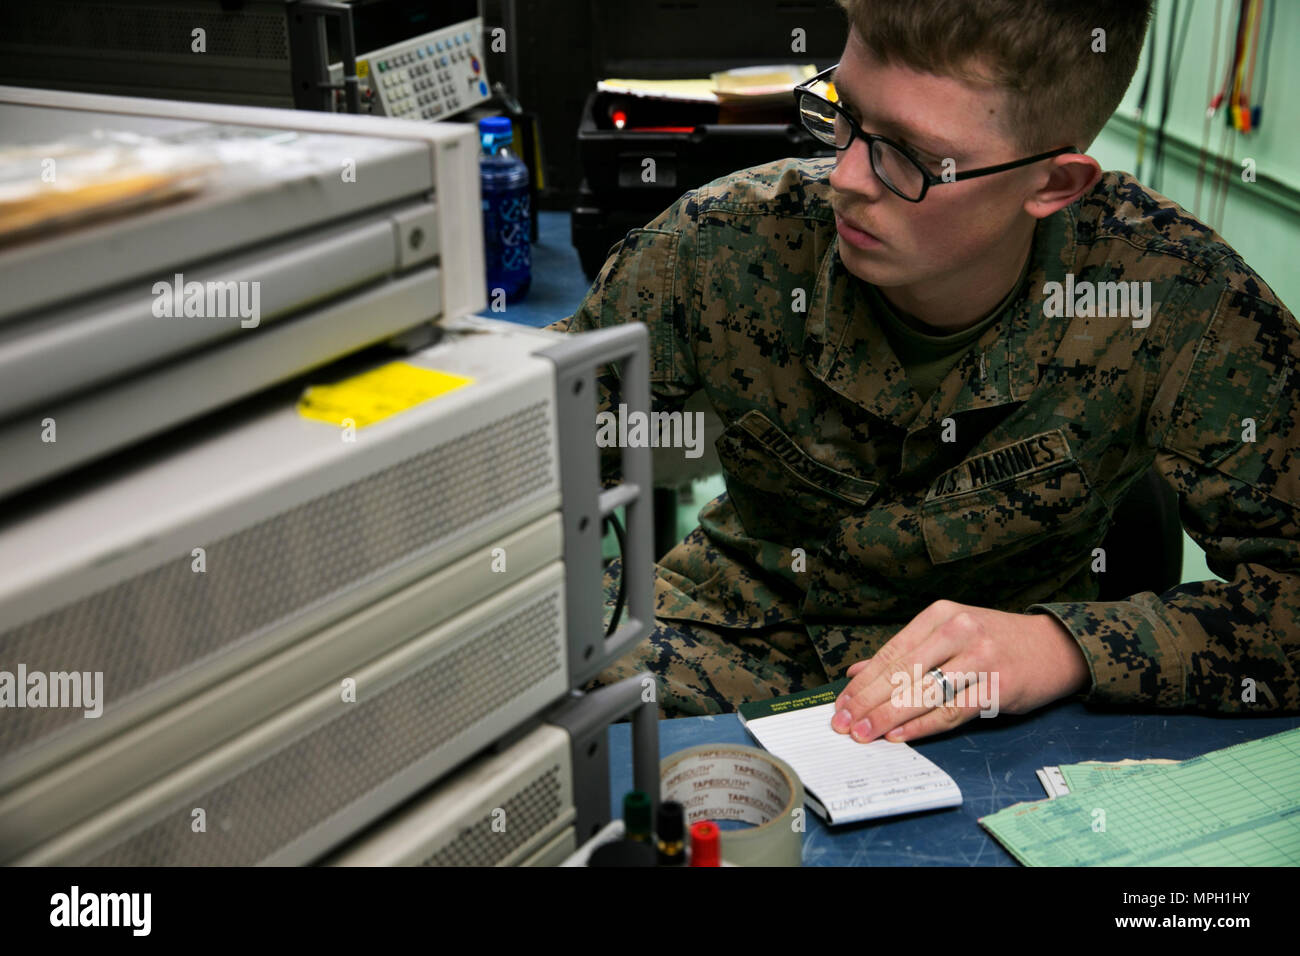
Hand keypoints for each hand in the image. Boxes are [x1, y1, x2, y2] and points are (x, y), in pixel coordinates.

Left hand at [830, 600, 1090, 743]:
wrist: (1055, 647)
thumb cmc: (996, 641)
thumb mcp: (949, 633)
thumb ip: (905, 652)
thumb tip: (857, 672)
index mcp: (940, 615)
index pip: (891, 652)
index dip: (862, 682)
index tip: (840, 704)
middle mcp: (957, 631)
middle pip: (901, 672)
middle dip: (867, 702)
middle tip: (843, 725)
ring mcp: (979, 657)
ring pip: (923, 692)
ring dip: (889, 717)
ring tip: (864, 734)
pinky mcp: (998, 686)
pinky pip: (952, 710)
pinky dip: (923, 726)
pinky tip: (901, 736)